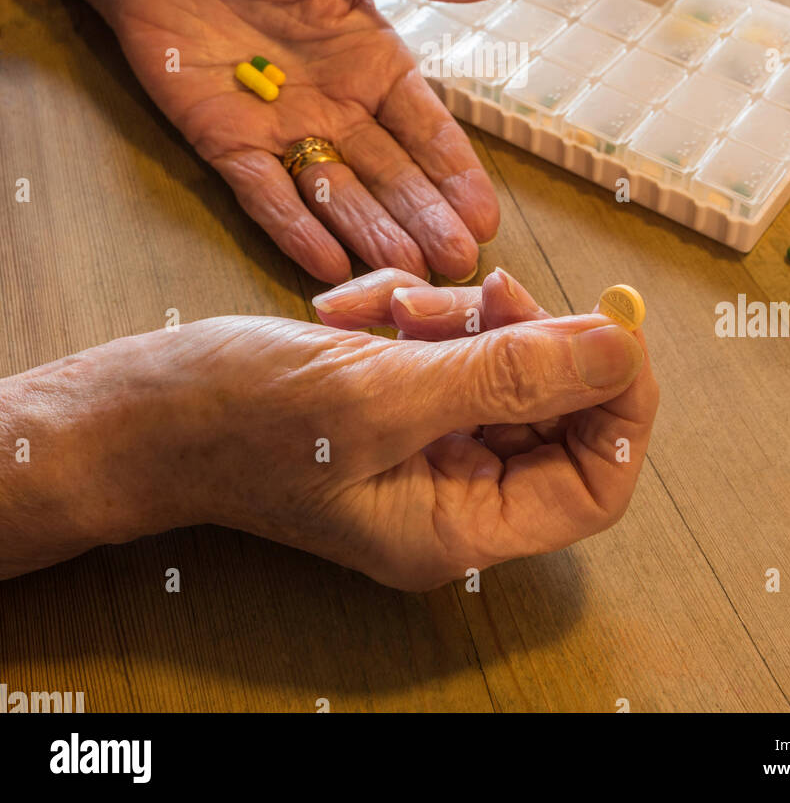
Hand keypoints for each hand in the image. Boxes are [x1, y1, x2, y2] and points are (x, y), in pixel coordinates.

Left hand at [76, 0, 511, 283]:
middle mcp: (339, 110)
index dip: (455, 174)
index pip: (427, 131)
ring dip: (370, 234)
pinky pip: (266, 195)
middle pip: (390, 175)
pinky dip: (295, 229)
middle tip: (456, 265)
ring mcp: (285, 134)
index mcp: (375, 66)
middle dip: (423, 219)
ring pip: (337, 195)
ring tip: (403, 273)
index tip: (486, 218)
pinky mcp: (228, 147)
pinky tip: (327, 264)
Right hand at [153, 268, 655, 589]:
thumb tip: (620, 348)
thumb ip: (507, 374)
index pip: (595, 480)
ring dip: (459, 316)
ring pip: (499, 363)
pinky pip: (447, 344)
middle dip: (523, 338)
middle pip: (553, 411)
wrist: (141, 410)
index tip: (610, 326)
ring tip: (392, 305)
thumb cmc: (237, 421)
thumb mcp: (380, 393)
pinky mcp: (396, 400)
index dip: (619, 402)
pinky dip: (416, 311)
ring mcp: (423, 445)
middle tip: (487, 292)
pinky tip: (359, 307)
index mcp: (459, 526)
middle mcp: (452, 494)